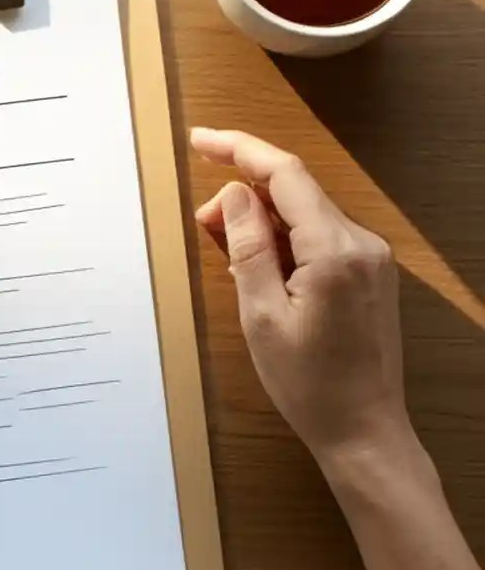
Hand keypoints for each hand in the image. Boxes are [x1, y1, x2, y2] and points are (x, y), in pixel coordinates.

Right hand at [190, 128, 408, 458]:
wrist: (363, 429)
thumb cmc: (308, 384)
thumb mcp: (261, 316)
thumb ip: (248, 248)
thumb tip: (235, 195)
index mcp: (335, 249)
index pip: (285, 175)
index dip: (239, 150)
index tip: (200, 140)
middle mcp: (361, 243)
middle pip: (294, 193)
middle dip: (242, 197)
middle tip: (201, 226)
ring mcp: (370, 257)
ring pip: (305, 215)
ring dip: (260, 222)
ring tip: (224, 252)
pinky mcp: (369, 274)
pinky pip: (319, 238)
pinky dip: (282, 241)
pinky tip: (257, 268)